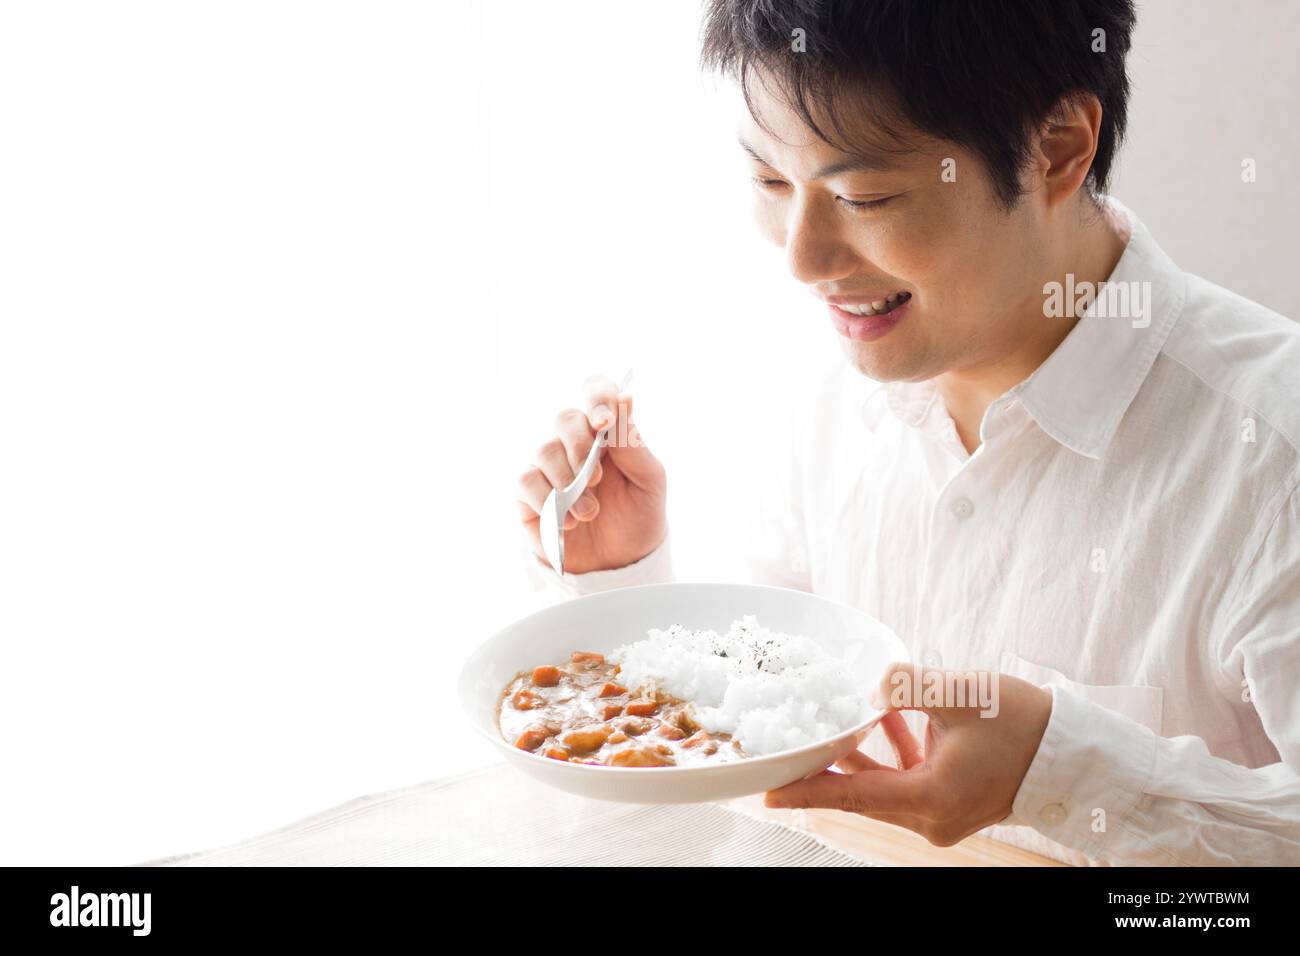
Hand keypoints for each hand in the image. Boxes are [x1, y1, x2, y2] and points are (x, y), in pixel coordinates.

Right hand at [516, 373, 666, 574]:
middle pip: (564, 418)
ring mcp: (549, 466)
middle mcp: (574, 442)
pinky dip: (547, 500)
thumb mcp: (649, 482)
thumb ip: (634, 443)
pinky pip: (525, 480)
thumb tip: (626, 398)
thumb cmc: (638, 517)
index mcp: (607, 431)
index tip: (604, 423)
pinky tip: (568, 522)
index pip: (596, 391)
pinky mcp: (528, 493)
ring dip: (569, 483)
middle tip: (598, 479)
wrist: (620, 564)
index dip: (597, 397)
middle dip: (581, 447)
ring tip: (589, 513)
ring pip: (544, 450)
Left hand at [764, 662, 1053, 846]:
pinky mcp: (950, 803)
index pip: (853, 795)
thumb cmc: (1026, 724)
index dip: (808, 790)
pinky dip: (891, 753)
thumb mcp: (962, 694)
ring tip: (832, 722)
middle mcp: (932, 817)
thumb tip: (872, 684)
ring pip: (882, 785)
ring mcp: (942, 814)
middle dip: (825, 766)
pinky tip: (885, 719)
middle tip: (787, 748)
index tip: (769, 793)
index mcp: (931, 798)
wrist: (1074, 752)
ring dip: (860, 753)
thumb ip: (907, 684)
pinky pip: (905, 780)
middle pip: (861, 792)